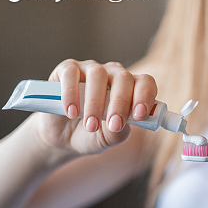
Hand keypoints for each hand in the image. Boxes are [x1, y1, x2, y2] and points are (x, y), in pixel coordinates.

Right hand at [34, 59, 157, 155]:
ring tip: (90, 125)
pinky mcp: (67, 69)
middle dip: (120, 103)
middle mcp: (114, 74)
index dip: (145, 96)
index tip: (139, 116)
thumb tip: (121, 124)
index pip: (145, 82)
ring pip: (98, 74)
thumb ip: (118, 132)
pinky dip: (71, 93)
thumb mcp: (108, 138)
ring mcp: (91, 69)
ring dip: (95, 102)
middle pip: (123, 78)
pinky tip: (71, 112)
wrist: (62, 138)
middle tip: (114, 125)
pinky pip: (71, 73)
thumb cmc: (92, 135)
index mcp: (131, 88)